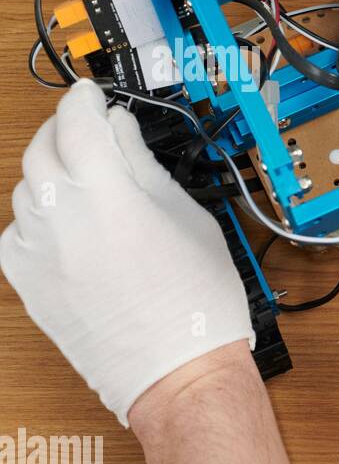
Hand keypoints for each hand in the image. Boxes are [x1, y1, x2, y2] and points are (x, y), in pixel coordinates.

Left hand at [1, 80, 253, 427]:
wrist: (176, 369)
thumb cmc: (196, 303)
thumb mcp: (189, 218)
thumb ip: (145, 168)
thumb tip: (121, 133)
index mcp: (110, 195)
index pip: (80, 124)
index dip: (84, 100)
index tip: (90, 94)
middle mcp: (64, 218)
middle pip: (44, 149)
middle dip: (62, 130)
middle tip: (85, 128)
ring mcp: (39, 252)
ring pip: (26, 189)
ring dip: (50, 172)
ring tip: (82, 180)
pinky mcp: (27, 282)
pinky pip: (18, 232)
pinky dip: (36, 217)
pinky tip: (63, 224)